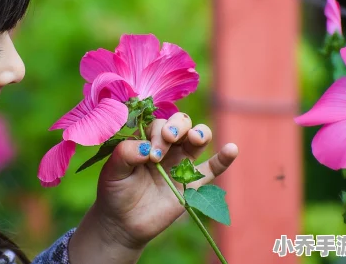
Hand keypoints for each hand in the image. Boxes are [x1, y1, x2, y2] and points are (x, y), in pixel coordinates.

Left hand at [68, 112, 237, 263]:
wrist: (123, 222)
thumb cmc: (115, 191)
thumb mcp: (113, 170)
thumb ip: (125, 154)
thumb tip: (146, 148)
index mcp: (147, 139)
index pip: (158, 123)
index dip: (157, 132)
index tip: (150, 153)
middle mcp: (166, 147)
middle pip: (181, 123)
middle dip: (177, 126)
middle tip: (168, 139)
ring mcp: (181, 163)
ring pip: (198, 138)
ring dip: (199, 133)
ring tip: (195, 138)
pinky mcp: (192, 184)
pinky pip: (212, 168)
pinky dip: (224, 158)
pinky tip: (232, 149)